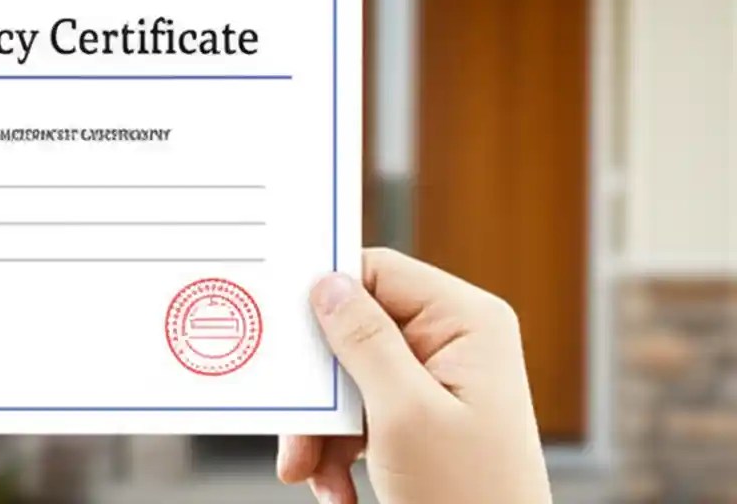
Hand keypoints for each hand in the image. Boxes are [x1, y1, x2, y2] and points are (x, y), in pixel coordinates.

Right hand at [277, 248, 550, 503]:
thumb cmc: (471, 497)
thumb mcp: (404, 414)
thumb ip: (363, 341)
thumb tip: (328, 283)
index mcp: (467, 322)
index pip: (378, 273)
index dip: (327, 297)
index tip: (284, 331)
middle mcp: (455, 343)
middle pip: (355, 331)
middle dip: (320, 388)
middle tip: (294, 431)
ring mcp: (439, 382)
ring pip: (351, 378)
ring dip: (323, 429)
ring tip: (313, 472)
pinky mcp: (423, 418)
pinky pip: (361, 413)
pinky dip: (337, 450)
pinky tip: (336, 486)